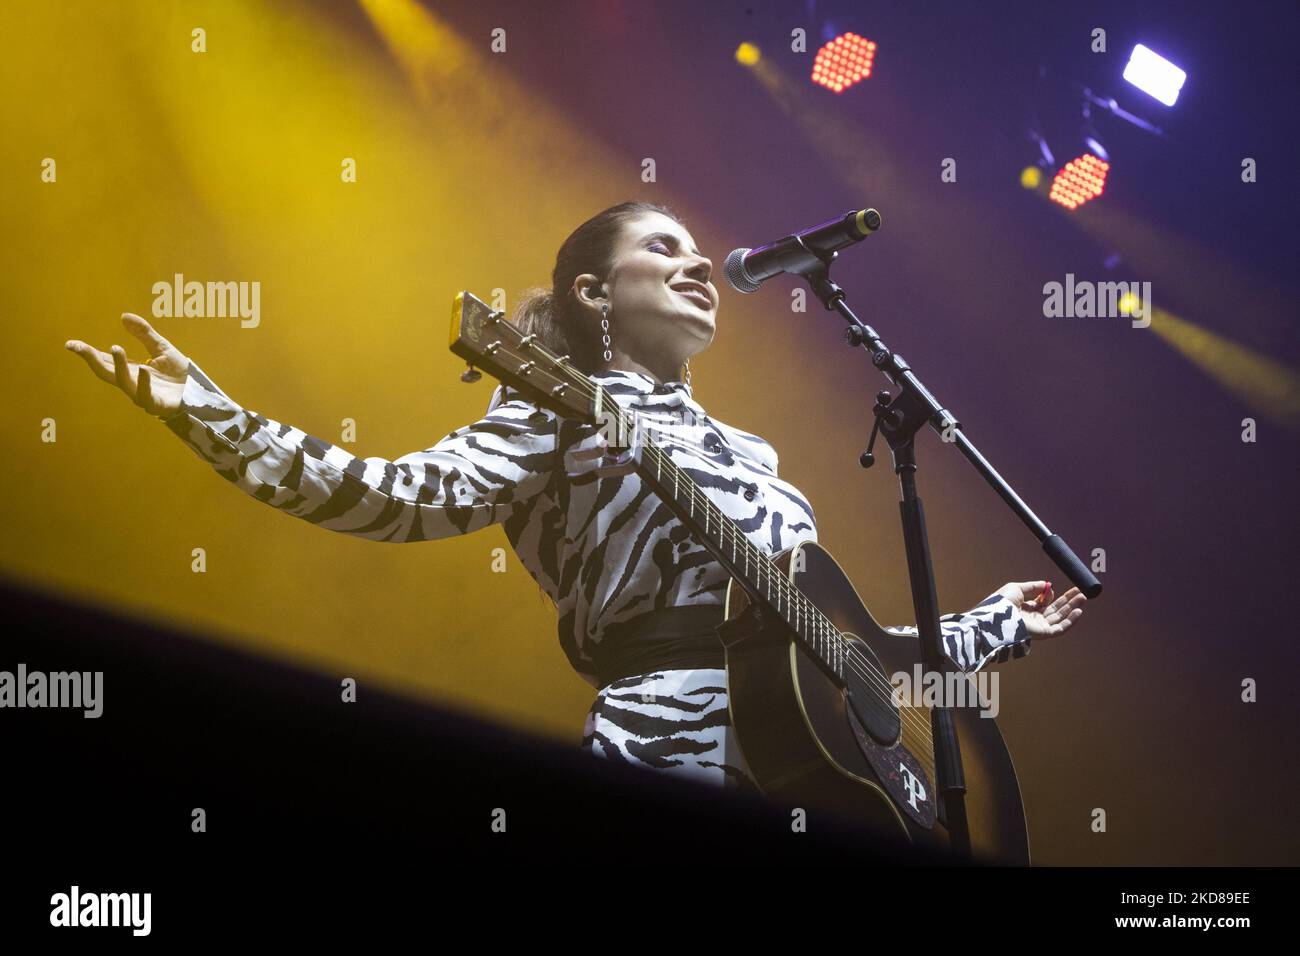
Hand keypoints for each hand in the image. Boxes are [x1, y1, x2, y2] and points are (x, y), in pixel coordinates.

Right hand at [65, 313, 190, 416]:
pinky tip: (143, 369)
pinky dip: (143, 382)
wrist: (199, 392)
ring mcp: (142, 395)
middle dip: (91, 359)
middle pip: (106, 372)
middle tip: (78, 346)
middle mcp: (132, 383)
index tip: (70, 344)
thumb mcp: (161, 348)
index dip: (87, 352)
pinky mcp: (156, 405)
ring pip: (123, 382)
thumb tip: (123, 316)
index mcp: (131, 370)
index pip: (104, 360)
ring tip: (116, 347)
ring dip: (118, 365)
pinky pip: (146, 395)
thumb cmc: (178, 374)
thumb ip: (144, 333)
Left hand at [995, 580, 1086, 640]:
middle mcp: (1033, 618)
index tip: (1050, 588)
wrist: (997, 617)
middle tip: (1080, 591)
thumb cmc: (1002, 603)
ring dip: (1072, 608)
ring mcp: (1039, 626)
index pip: (1043, 602)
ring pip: (1060, 617)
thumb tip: (1047, 584)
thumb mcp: (1017, 588)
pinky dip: (1071, 621)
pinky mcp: (1043, 633)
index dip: (1049, 595)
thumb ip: (1033, 586)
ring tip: (1083, 597)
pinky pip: (1061, 628)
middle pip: (1055, 609)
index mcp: (1025, 608)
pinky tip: (1079, 611)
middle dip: (1068, 600)